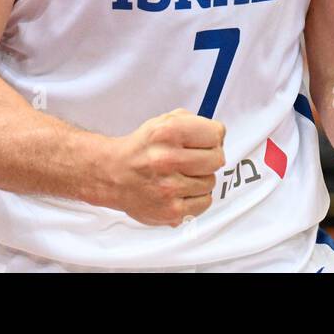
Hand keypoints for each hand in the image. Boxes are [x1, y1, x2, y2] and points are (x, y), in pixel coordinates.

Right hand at [94, 108, 225, 225]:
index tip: (206, 140)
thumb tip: (219, 134)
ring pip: (211, 181)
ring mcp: (169, 188)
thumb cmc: (142, 149)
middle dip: (209, 157)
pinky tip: (182, 190)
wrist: (114, 175)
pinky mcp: (171, 211)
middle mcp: (167, 159)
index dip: (213, 136)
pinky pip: (205, 202)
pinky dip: (197, 196)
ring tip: (182, 175)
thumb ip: (194, 122)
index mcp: (167, 132)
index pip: (215, 134)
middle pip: (217, 159)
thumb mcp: (163, 122)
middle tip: (196, 158)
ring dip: (200, 178)